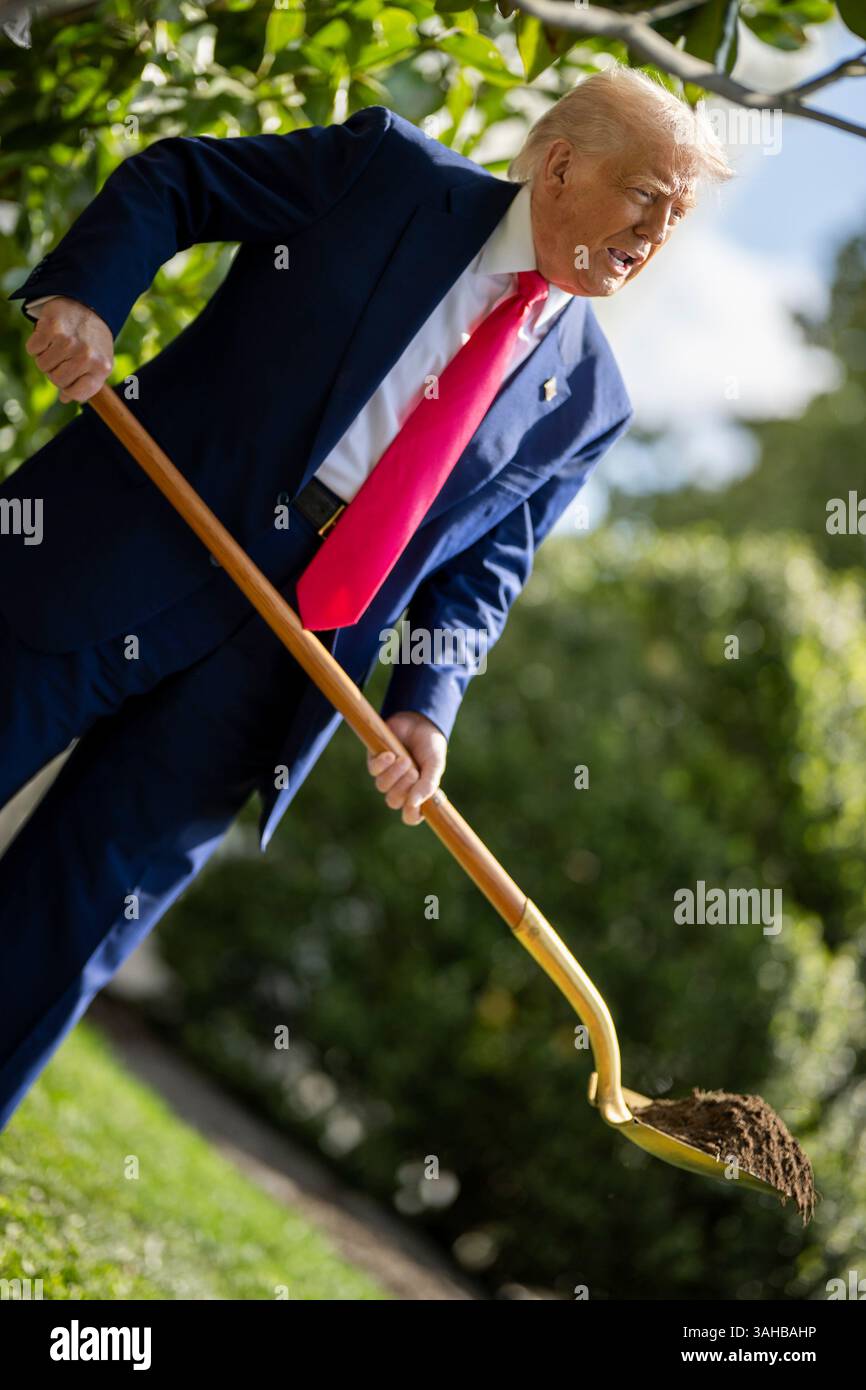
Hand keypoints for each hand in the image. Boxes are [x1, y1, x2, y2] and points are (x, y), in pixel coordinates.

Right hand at [25, 295, 112, 402]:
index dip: (68, 387)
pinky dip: (36, 344)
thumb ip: (85, 384)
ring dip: (44, 356)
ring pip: (42, 366)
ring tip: (56, 344)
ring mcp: (69, 342)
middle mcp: (87, 356)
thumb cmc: (92, 338)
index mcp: (101, 368)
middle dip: (55, 371)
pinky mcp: (52, 328)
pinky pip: (32, 349)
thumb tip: (64, 399)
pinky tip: (48, 335)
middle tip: (62, 356)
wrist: (87, 302)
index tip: (70, 377)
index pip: (76, 393)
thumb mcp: (98, 362)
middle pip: (56, 380)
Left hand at [367, 711, 447, 826]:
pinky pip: (374, 770)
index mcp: (418, 793)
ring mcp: (387, 775)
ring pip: (382, 786)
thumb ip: (429, 785)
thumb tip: (415, 804)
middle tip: (414, 771)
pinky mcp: (375, 761)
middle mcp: (401, 787)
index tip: (414, 805)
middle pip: (394, 801)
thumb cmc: (430, 746)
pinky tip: (390, 754)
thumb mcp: (435, 765)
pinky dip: (382, 764)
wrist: (419, 721)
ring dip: (394, 774)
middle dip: (404, 787)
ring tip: (405, 759)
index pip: (411, 816)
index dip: (411, 814)